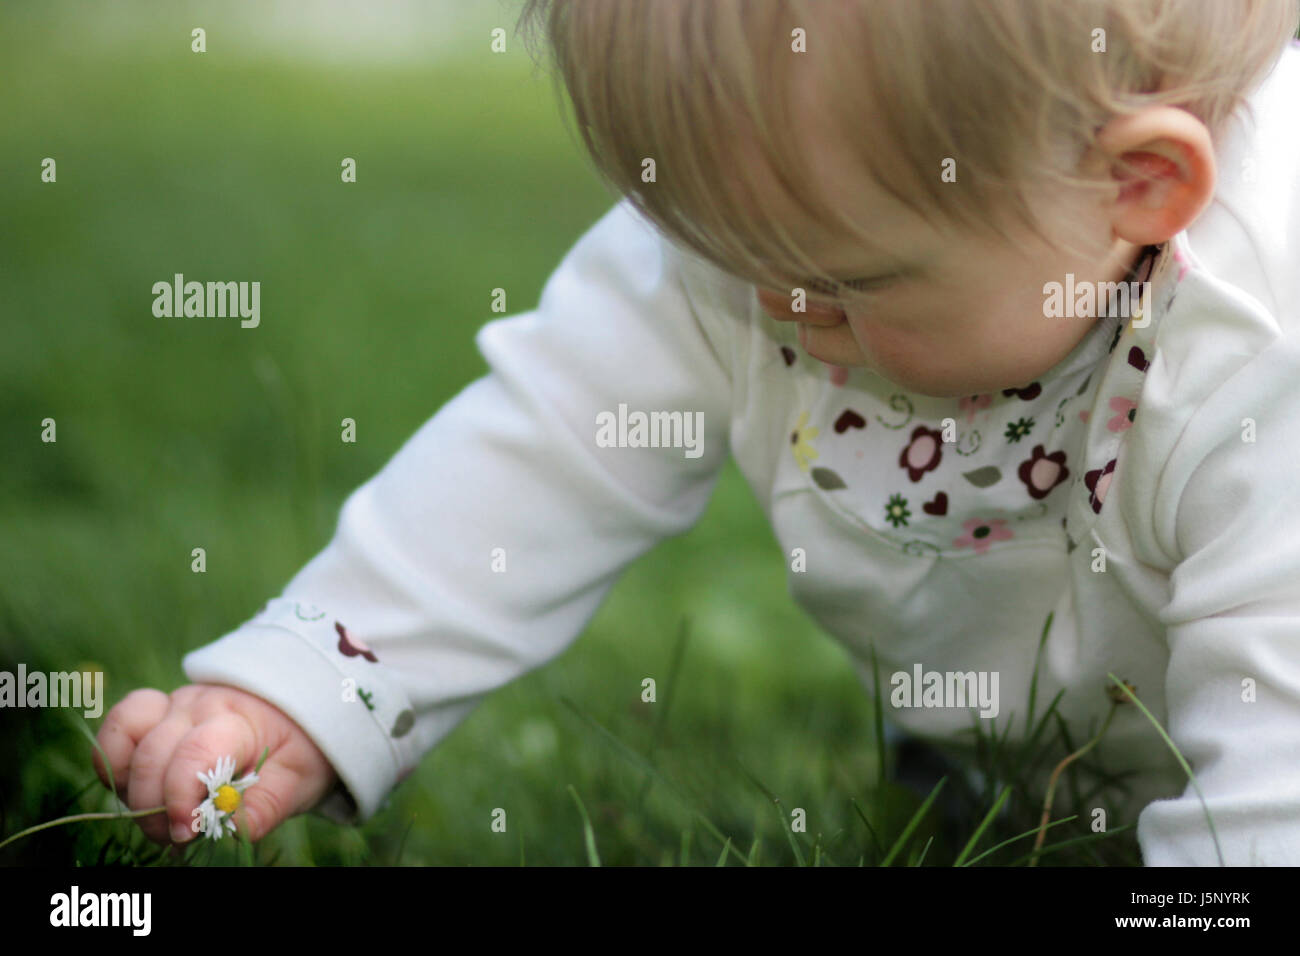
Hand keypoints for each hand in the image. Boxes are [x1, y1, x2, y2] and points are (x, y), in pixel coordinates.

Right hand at [94, 684, 338, 844]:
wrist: (298, 710)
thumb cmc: (296, 748)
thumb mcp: (297, 779)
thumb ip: (266, 805)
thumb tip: (233, 830)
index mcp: (236, 719)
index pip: (195, 753)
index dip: (182, 798)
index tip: (188, 831)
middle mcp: (196, 706)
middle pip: (153, 758)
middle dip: (157, 808)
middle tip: (180, 836)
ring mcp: (171, 706)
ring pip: (126, 745)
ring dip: (134, 790)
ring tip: (164, 815)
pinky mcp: (154, 713)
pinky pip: (116, 733)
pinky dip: (116, 764)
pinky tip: (139, 789)